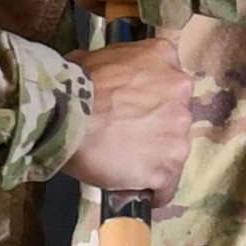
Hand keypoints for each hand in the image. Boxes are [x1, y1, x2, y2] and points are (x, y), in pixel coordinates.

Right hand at [70, 34, 187, 201]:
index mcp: (163, 57)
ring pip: (173, 150)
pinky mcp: (168, 166)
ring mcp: (178, 131)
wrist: (65, 118)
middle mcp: (180, 90)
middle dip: (156, 127)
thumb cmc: (71, 86)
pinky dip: (152, 189)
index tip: (135, 110)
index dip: (150, 99)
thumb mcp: (94, 57)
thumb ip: (114, 68)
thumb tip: (103, 77)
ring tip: (125, 164)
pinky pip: (166, 185)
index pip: (167, 80)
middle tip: (126, 135)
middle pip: (174, 115)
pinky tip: (135, 189)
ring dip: (154, 157)